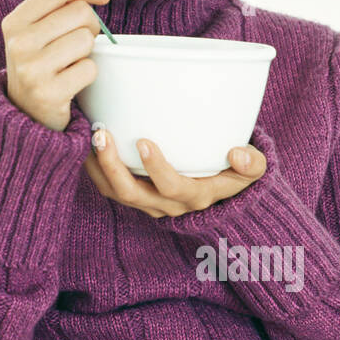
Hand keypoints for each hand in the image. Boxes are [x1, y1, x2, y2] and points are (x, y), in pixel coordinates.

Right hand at [1, 0, 108, 131]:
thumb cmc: (40, 66)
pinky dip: (88, 74)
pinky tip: (73, 81)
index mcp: (14, 22)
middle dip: (90, 24)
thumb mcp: (42, 31)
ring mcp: (32, 69)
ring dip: (88, 51)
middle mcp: (19, 43)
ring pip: (86, 39)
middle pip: (78, 12)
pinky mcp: (49, 92)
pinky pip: (89, 68)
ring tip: (73, 61)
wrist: (26, 116)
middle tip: (82, 41)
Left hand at [84, 128, 266, 218]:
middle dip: (112, 166)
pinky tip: (85, 141)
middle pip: (132, 194)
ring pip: (114, 192)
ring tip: (87, 136)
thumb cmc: (237, 173)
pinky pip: (108, 186)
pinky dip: (95, 167)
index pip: (172, 188)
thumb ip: (253, 163)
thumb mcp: (255, 169)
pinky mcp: (136, 194)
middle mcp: (168, 205)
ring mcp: (148, 202)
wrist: (223, 194)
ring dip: (97, 166)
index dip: (156, 168)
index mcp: (196, 196)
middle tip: (101, 135)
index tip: (143, 140)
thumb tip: (238, 153)